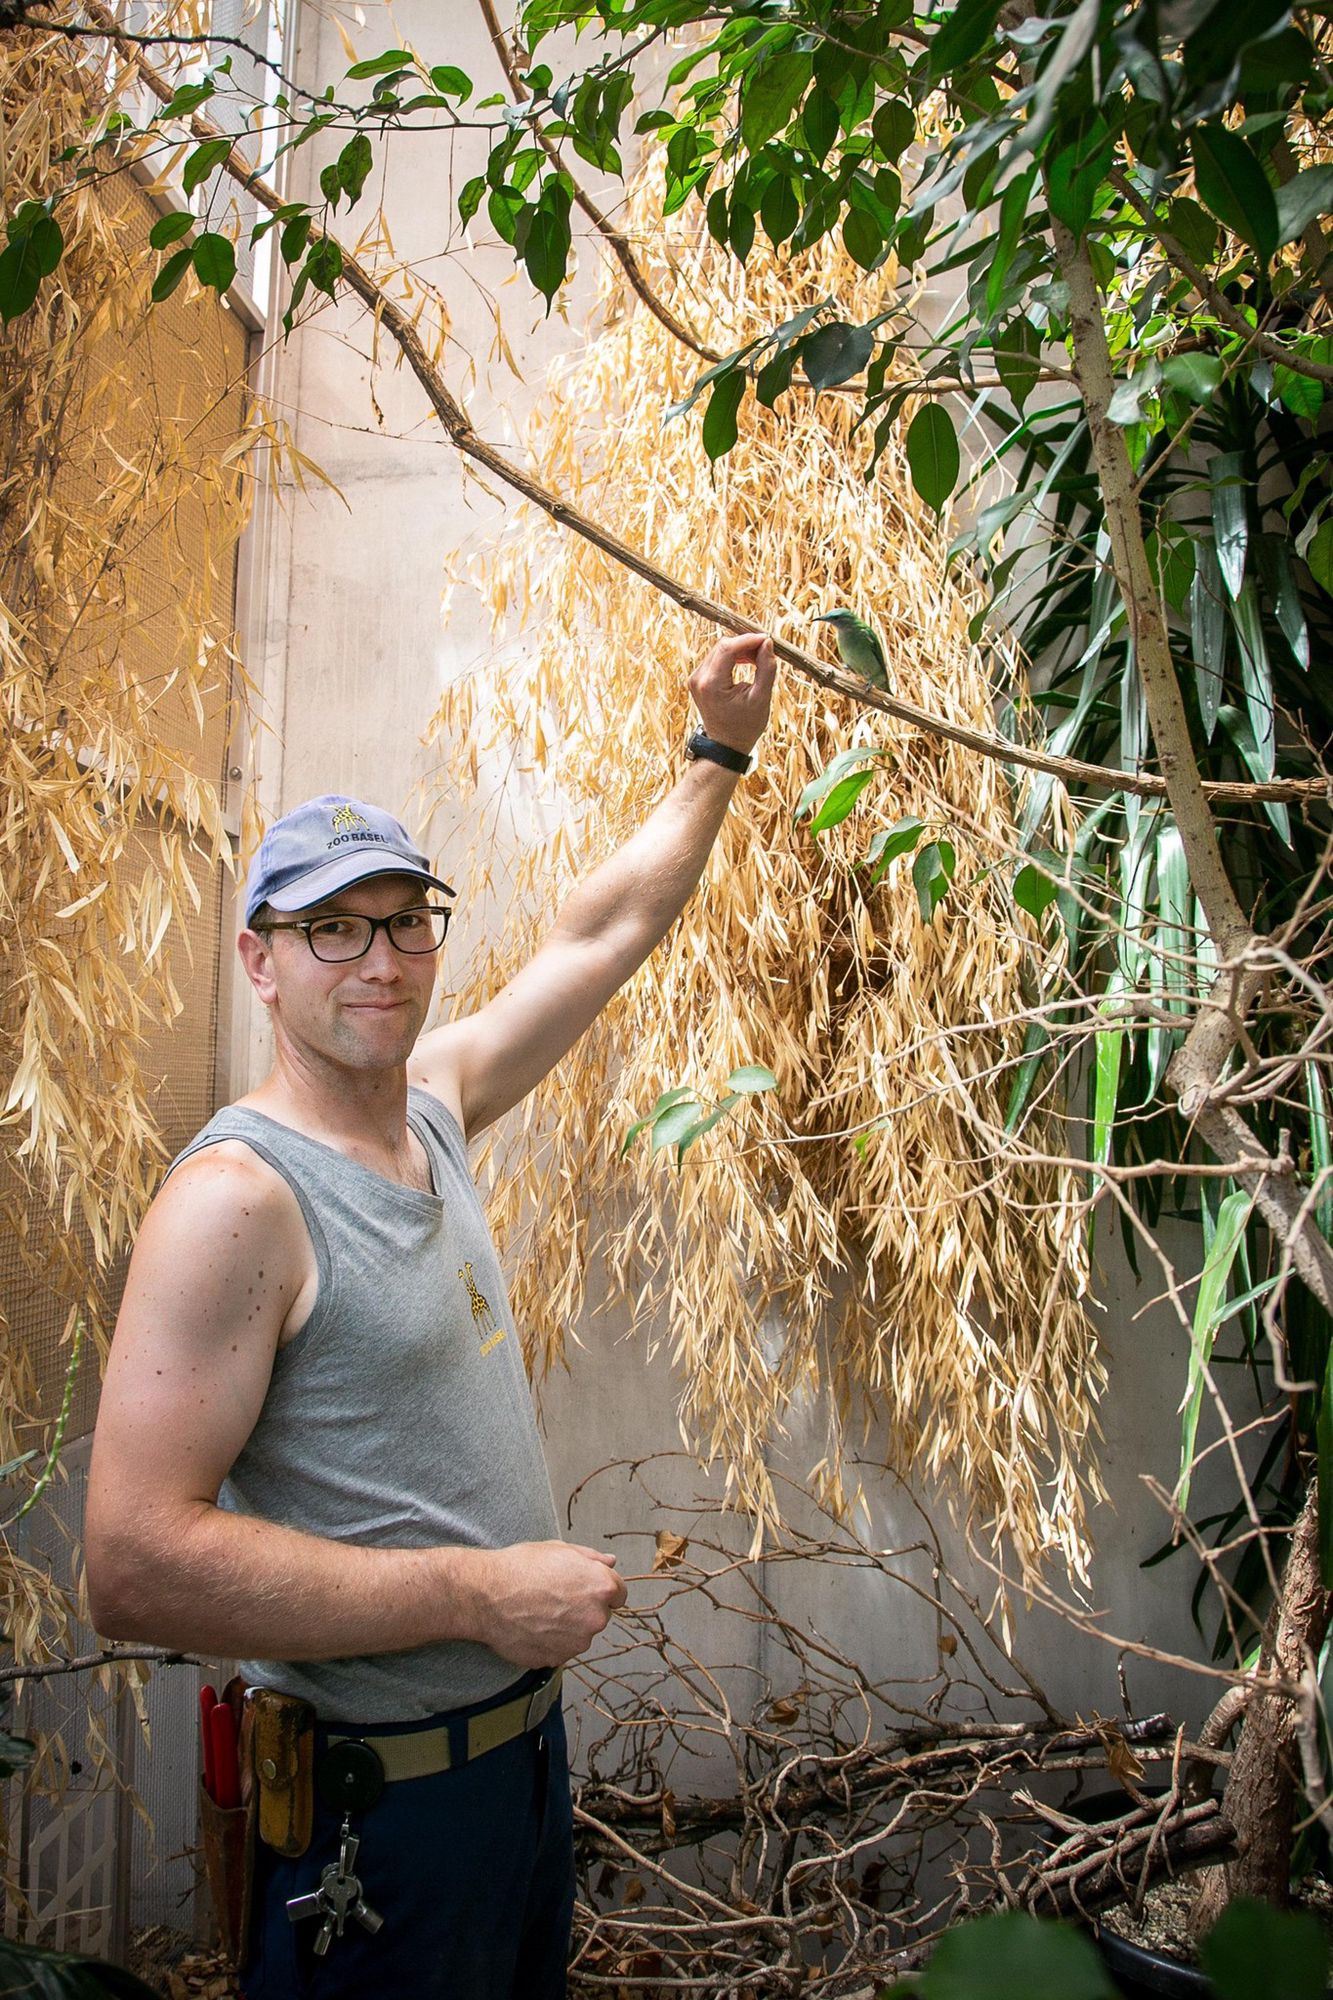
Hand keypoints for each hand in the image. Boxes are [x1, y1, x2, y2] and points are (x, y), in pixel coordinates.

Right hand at [473, 1540, 626, 1667]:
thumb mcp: (560, 1549)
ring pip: (579, 1635)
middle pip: (599, 1616)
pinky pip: (560, 1650)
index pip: (619, 1594)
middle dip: (583, 1608)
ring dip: (567, 1627)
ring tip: (539, 1611)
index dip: (599, 1588)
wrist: (488, 1595)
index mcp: (602, 1587)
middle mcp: (595, 1618)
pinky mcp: (557, 1659)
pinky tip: (531, 1626)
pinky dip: (550, 1641)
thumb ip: (591, 1558)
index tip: (582, 1587)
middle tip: (555, 1597)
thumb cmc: (522, 1567)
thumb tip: (610, 1562)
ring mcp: (576, 1643)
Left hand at [689, 632, 775, 754]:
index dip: (749, 640)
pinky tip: (747, 663)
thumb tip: (768, 643)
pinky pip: (716, 658)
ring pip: (719, 650)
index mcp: (711, 684)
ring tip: (758, 659)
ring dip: (740, 650)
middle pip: (723, 646)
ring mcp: (695, 678)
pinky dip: (732, 657)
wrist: (726, 746)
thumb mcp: (761, 698)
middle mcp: (698, 678)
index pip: (728, 648)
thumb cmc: (745, 727)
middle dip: (746, 644)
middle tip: (766, 651)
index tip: (767, 639)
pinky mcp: (697, 679)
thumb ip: (766, 668)